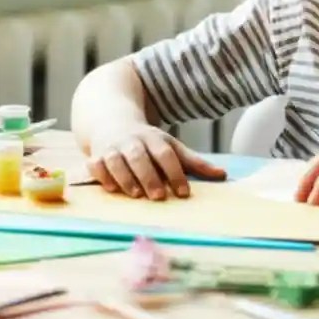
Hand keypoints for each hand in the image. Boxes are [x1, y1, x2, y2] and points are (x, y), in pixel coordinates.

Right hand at [86, 125, 223, 200]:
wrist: (112, 121)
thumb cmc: (147, 142)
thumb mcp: (170, 146)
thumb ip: (194, 162)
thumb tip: (223, 175)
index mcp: (154, 139)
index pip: (167, 155)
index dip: (175, 173)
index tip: (183, 193)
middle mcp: (133, 142)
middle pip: (140, 157)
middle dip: (149, 176)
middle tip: (158, 197)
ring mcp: (112, 148)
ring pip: (116, 160)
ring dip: (125, 177)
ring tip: (136, 195)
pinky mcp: (96, 155)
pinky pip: (96, 164)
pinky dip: (101, 175)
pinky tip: (110, 189)